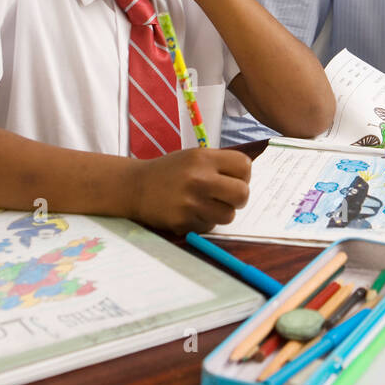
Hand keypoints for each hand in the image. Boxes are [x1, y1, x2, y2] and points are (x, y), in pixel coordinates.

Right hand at [128, 147, 251, 234]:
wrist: (135, 187)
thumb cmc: (170, 171)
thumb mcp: (194, 157)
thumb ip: (220, 165)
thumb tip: (249, 179)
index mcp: (203, 158)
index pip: (244, 166)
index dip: (243, 175)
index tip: (233, 178)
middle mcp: (198, 179)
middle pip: (243, 194)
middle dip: (238, 197)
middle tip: (227, 196)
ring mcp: (191, 203)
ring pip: (229, 215)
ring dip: (222, 212)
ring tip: (206, 204)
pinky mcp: (183, 222)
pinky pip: (210, 226)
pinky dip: (204, 221)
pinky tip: (191, 212)